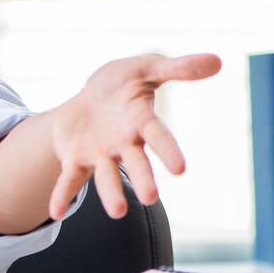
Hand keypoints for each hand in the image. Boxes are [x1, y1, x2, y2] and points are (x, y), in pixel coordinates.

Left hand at [48, 52, 220, 220]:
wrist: (86, 96)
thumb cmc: (121, 83)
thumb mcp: (146, 68)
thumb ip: (178, 68)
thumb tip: (217, 60)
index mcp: (140, 120)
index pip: (158, 135)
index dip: (168, 150)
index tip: (181, 168)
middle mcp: (124, 143)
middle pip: (136, 162)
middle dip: (143, 178)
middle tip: (150, 198)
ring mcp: (100, 154)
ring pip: (106, 175)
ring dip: (111, 193)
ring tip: (118, 212)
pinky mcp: (76, 159)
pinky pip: (70, 179)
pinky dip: (62, 195)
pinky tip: (55, 212)